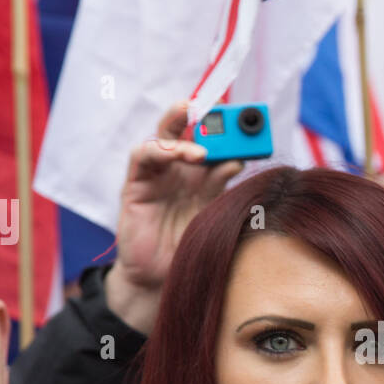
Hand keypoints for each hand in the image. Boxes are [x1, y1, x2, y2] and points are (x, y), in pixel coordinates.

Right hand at [105, 101, 243, 334]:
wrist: (160, 278)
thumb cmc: (188, 246)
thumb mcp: (209, 213)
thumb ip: (219, 187)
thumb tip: (237, 160)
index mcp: (202, 176)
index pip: (213, 141)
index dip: (227, 127)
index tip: (247, 117)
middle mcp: (180, 170)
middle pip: (187, 129)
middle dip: (200, 113)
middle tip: (217, 105)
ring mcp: (157, 175)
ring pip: (164, 137)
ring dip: (181, 130)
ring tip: (202, 148)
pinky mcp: (136, 186)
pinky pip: (143, 157)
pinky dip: (159, 150)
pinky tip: (176, 153)